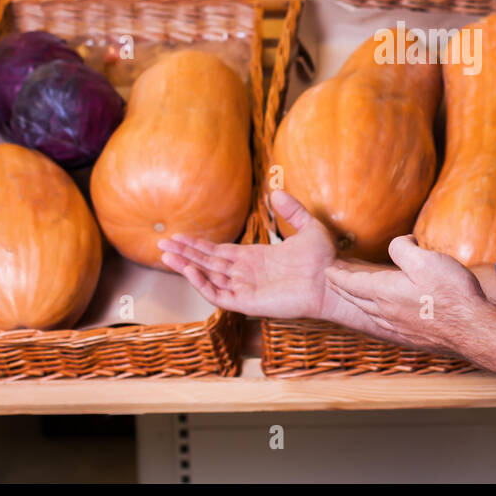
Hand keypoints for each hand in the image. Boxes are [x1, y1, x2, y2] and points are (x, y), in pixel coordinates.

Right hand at [158, 189, 339, 318]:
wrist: (333, 280)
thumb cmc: (324, 259)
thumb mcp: (308, 226)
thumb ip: (292, 210)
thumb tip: (276, 192)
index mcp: (256, 258)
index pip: (219, 253)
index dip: (198, 246)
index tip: (179, 236)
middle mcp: (247, 274)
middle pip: (208, 264)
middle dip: (185, 255)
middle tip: (161, 245)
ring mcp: (247, 289)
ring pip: (209, 278)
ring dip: (187, 267)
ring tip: (166, 255)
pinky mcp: (249, 303)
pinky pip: (220, 295)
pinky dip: (203, 284)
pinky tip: (190, 270)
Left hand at [323, 234, 491, 353]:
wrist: (473, 329)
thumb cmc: (451, 293)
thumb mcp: (424, 259)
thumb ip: (402, 248)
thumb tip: (401, 243)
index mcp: (385, 292)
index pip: (352, 283)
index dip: (338, 275)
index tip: (327, 270)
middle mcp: (387, 312)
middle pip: (356, 299)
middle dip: (342, 288)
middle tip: (333, 280)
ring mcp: (399, 327)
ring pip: (369, 312)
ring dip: (357, 301)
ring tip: (354, 295)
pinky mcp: (413, 336)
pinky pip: (384, 323)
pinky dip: (375, 314)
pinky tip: (383, 314)